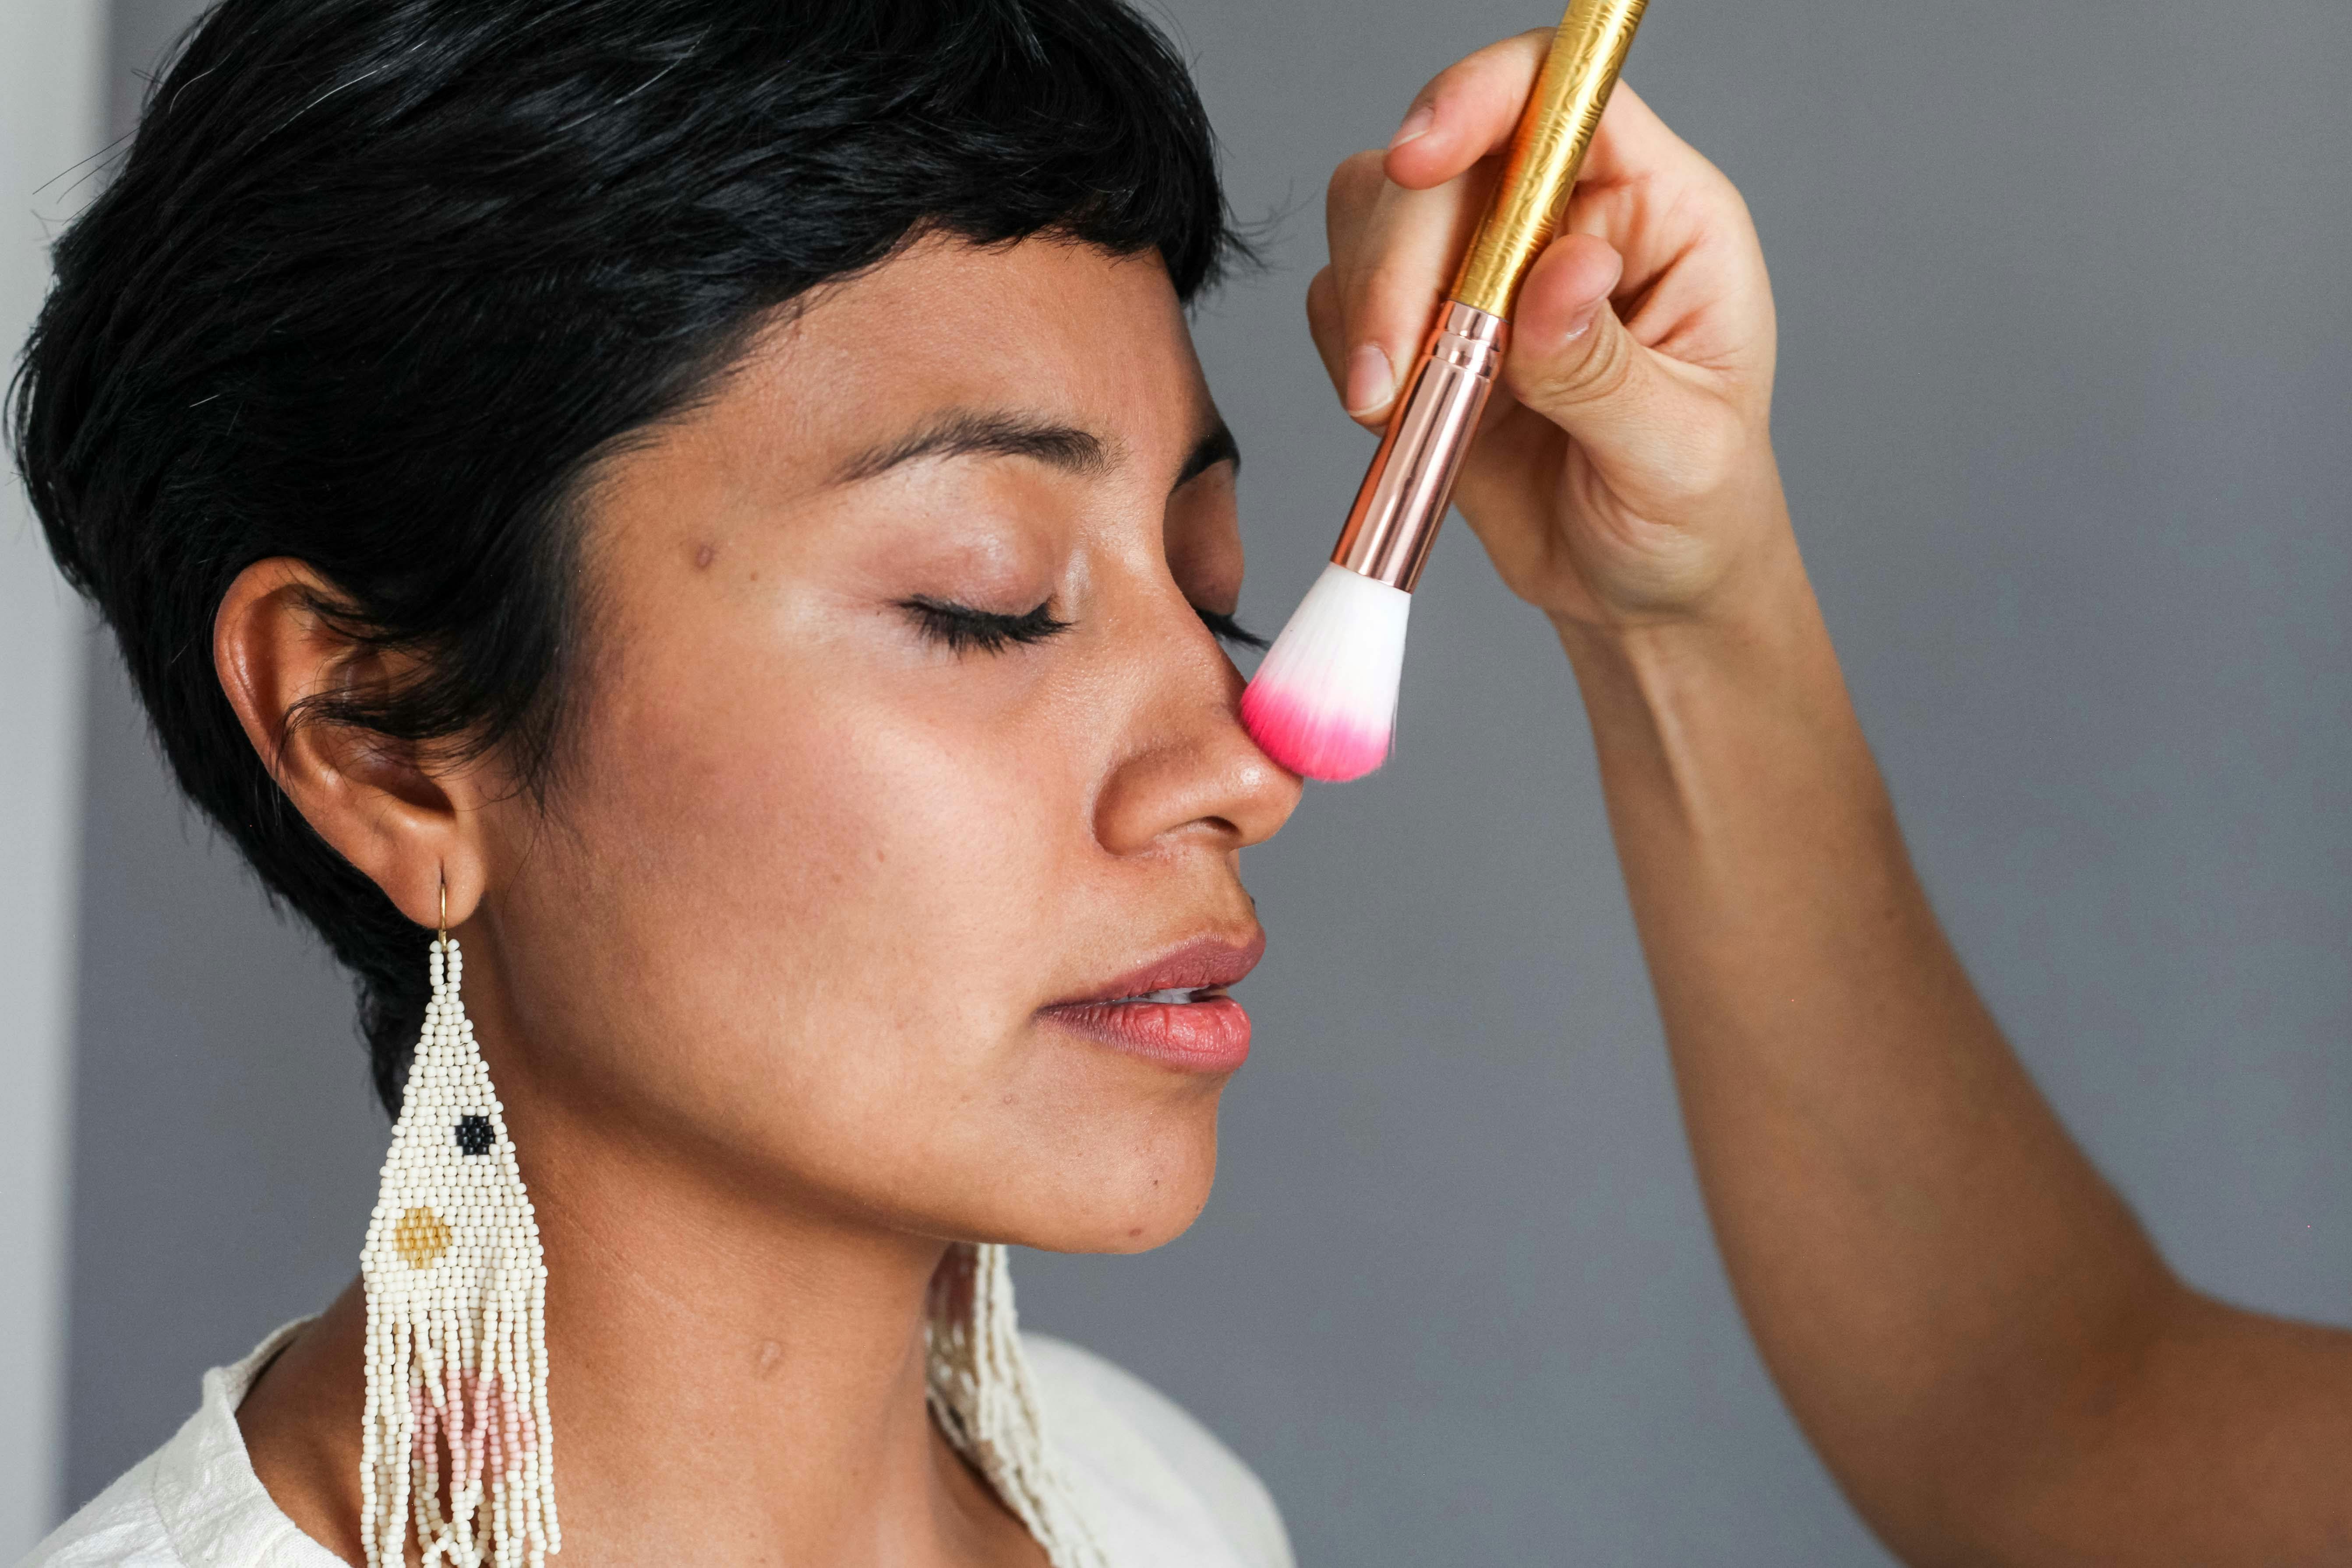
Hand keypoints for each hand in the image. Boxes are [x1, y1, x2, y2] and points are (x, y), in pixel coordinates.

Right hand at [1307, 34, 1785, 629]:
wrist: (1643, 597)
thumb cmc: (1695, 517)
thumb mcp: (1680, 454)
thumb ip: (1609, 368)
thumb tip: (1559, 274)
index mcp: (1660, 214)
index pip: (1562, 93)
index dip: (1483, 97)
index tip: (1422, 157)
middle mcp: (1566, 221)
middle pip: (1445, 162)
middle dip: (1399, 259)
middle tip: (1389, 378)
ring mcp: (1487, 275)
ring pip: (1376, 216)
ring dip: (1366, 309)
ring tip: (1395, 412)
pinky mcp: (1427, 334)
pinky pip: (1346, 302)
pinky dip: (1349, 354)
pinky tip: (1398, 420)